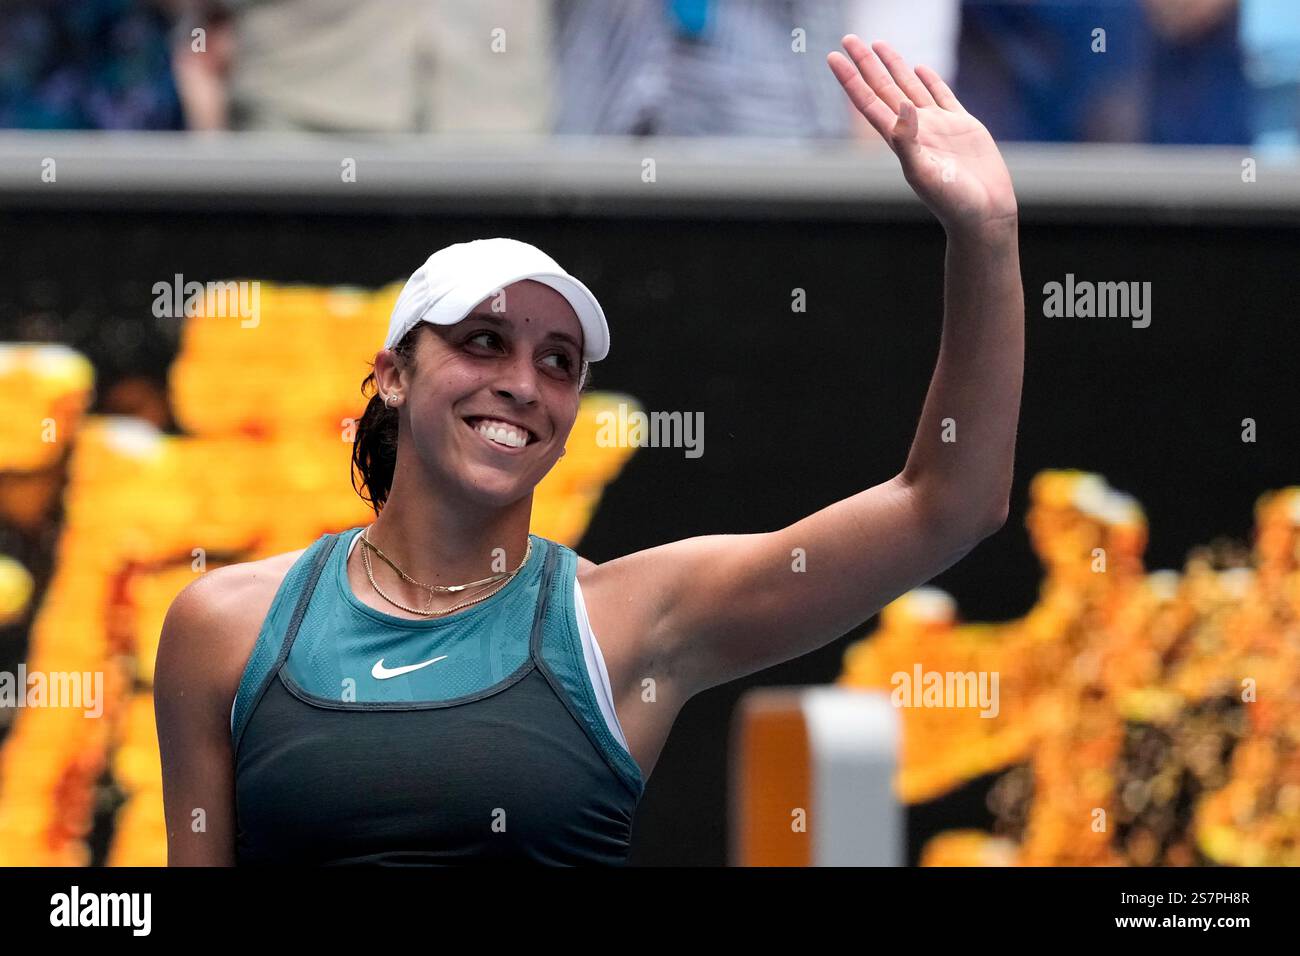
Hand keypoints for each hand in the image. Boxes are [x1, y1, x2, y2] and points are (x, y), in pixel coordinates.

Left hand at [827, 36, 1016, 234]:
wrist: (984, 215)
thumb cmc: (952, 201)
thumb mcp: (923, 173)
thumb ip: (907, 140)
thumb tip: (900, 106)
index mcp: (899, 141)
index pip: (868, 103)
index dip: (851, 80)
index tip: (833, 57)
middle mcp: (914, 130)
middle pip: (883, 89)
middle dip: (865, 64)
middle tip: (848, 39)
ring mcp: (938, 127)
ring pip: (909, 88)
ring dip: (893, 67)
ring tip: (878, 45)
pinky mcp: (962, 126)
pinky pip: (942, 96)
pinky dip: (930, 80)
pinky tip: (919, 68)